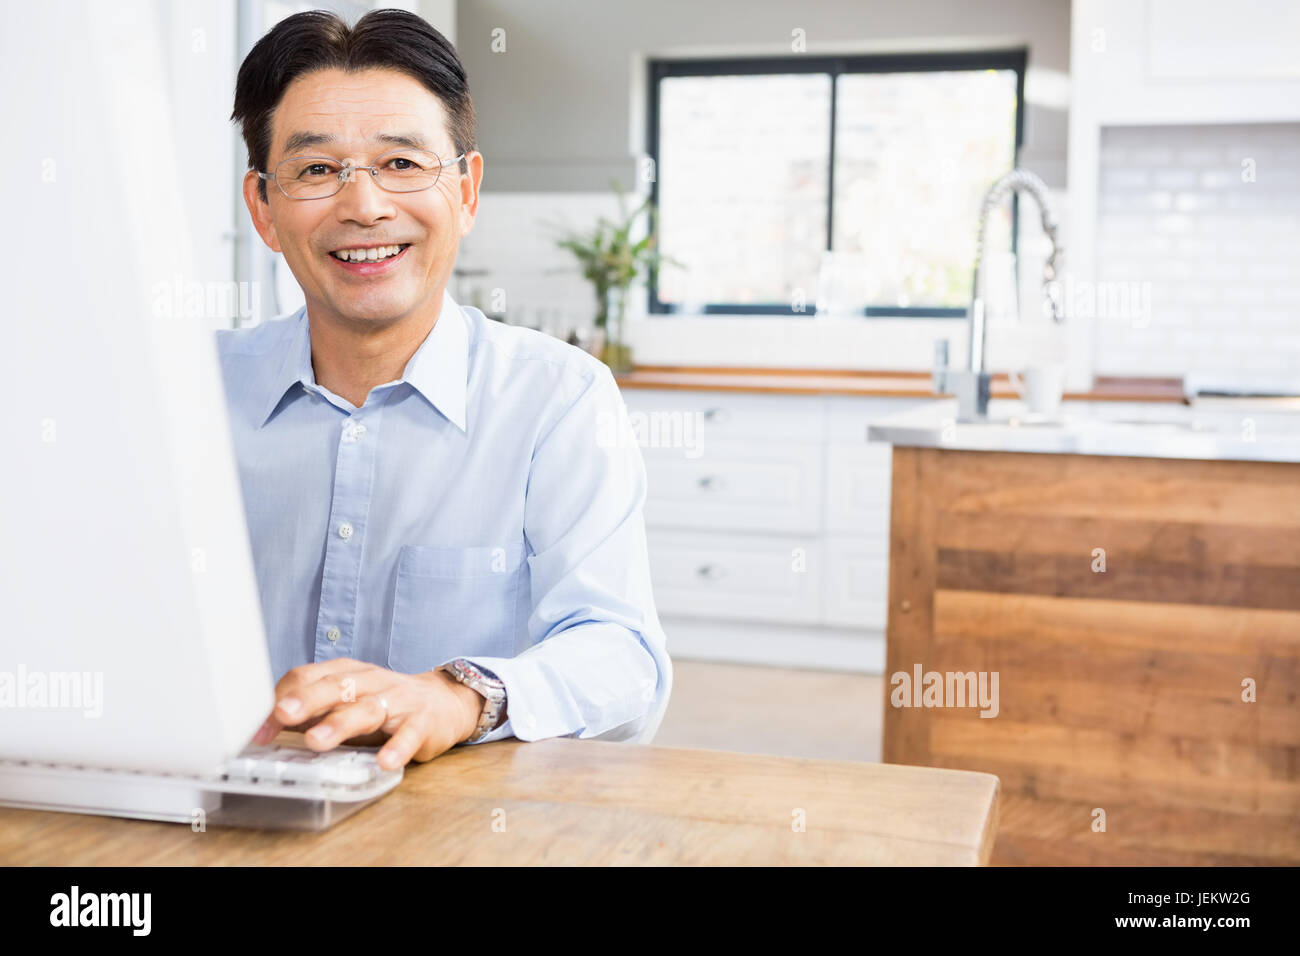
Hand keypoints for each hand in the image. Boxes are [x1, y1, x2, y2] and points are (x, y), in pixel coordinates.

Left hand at [249, 658, 486, 769]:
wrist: (443, 702)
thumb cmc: (385, 703)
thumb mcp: (345, 700)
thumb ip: (309, 710)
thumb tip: (262, 726)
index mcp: (347, 673)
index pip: (308, 676)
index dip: (282, 699)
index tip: (259, 728)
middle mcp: (371, 681)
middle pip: (336, 686)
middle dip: (307, 700)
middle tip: (283, 715)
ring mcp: (398, 700)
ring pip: (367, 709)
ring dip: (341, 724)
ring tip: (317, 742)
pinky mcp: (422, 722)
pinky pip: (409, 734)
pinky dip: (397, 747)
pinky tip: (384, 762)